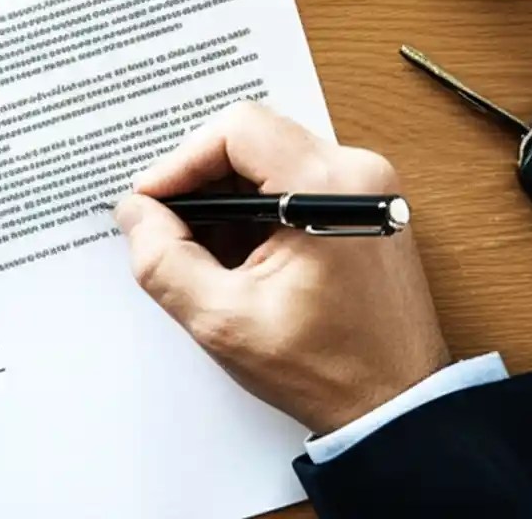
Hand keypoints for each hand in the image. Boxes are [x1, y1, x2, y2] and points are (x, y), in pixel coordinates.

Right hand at [114, 102, 449, 434]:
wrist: (396, 403)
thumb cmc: (327, 369)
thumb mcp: (224, 319)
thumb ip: (165, 260)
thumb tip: (135, 213)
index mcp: (329, 188)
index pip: (237, 130)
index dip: (182, 161)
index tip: (152, 201)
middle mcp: (357, 173)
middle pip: (253, 140)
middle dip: (201, 181)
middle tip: (168, 227)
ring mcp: (367, 188)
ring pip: (270, 160)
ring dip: (227, 198)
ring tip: (203, 251)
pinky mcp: (365, 207)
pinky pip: (294, 183)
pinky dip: (256, 210)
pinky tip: (238, 256)